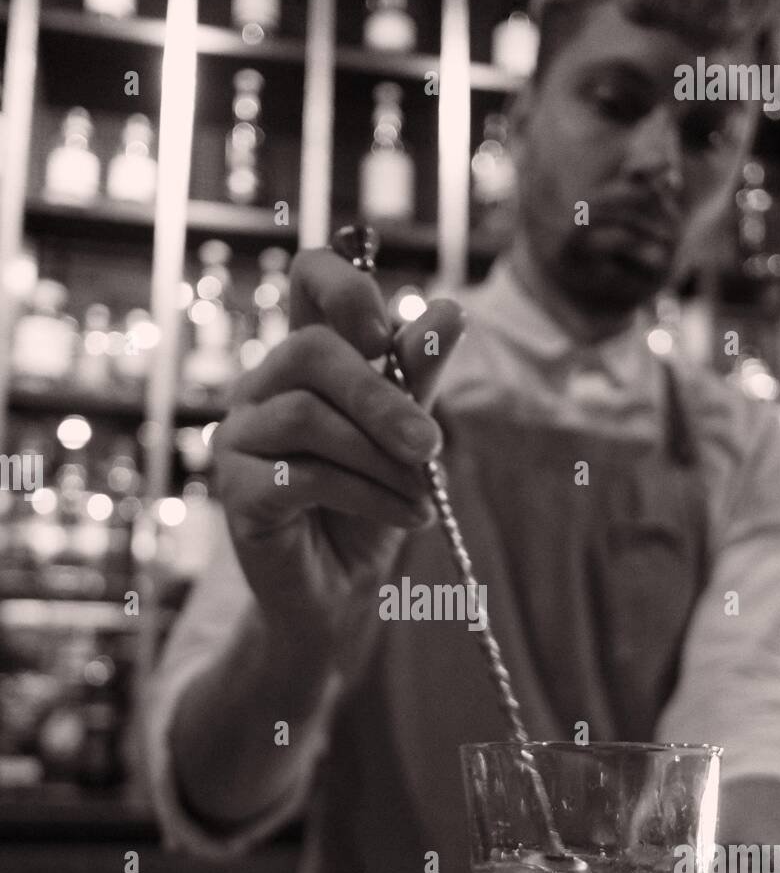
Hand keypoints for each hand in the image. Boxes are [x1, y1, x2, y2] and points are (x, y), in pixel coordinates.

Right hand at [212, 248, 465, 638]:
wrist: (341, 593)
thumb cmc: (368, 508)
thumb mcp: (405, 441)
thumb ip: (417, 379)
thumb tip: (449, 310)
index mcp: (304, 361)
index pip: (306, 280)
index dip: (343, 286)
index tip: (385, 333)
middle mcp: (262, 388)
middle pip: (308, 351)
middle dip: (381, 397)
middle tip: (433, 445)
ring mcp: (239, 437)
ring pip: (306, 416)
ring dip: (378, 456)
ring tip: (422, 493)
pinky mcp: (236, 490)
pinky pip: (303, 475)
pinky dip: (369, 495)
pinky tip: (408, 516)